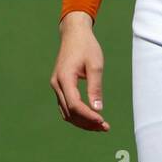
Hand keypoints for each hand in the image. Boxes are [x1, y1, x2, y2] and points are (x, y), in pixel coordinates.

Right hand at [50, 11, 109, 130]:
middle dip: (87, 122)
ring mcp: (56, 87)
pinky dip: (77, 115)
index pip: (74, 105)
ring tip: (100, 126)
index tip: (103, 121)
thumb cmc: (86, 47)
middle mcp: (56, 84)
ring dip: (82, 122)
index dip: (88, 116)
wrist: (74, 34)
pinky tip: (91, 118)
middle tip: (105, 128)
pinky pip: (66, 107)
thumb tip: (98, 109)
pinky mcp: (60, 87)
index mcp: (64, 78)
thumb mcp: (95, 65)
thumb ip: (95, 87)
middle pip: (69, 112)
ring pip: (66, 112)